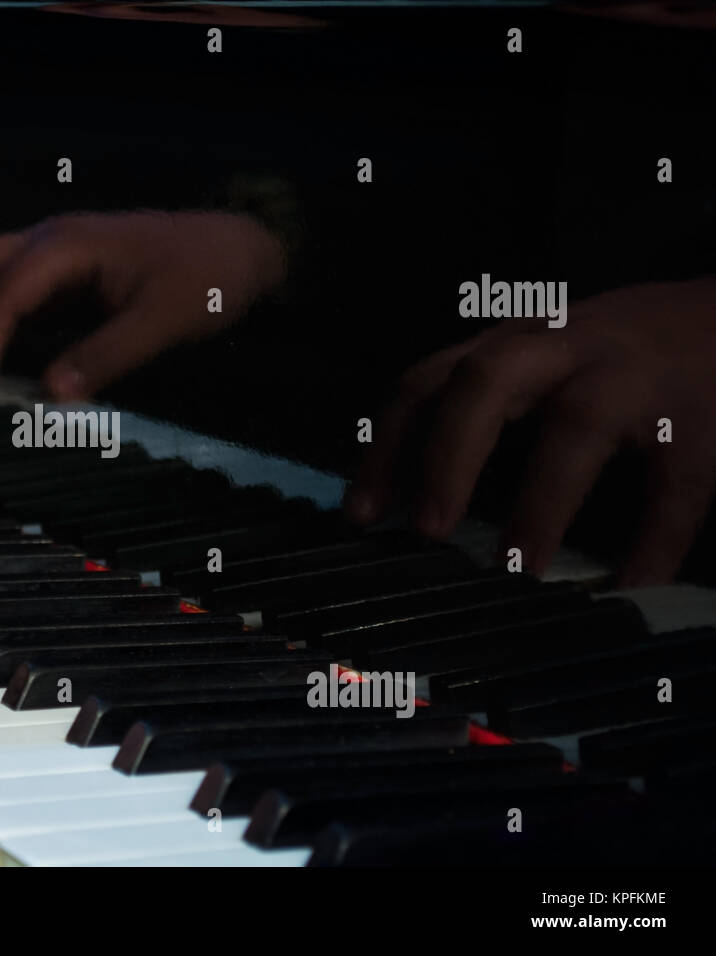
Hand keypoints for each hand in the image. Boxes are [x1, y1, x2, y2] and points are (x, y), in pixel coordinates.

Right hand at [0, 211, 286, 397]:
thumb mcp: (163, 321)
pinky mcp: (63, 274)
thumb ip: (106, 356)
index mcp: (68, 247)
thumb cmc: (208, 277)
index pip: (2, 293)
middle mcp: (50, 243)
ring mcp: (54, 255)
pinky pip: (6, 294)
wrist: (240, 247)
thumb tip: (52, 396)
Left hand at [344, 277, 715, 584]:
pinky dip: (655, 539)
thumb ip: (484, 407)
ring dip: (542, 502)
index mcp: (514, 344)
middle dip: (448, 455)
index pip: (427, 382)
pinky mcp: (704, 416)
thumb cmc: (624, 350)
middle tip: (428, 530)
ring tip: (518, 569)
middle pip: (485, 382)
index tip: (361, 513)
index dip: (386, 446)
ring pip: (577, 427)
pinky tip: (632, 584)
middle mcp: (564, 348)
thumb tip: (412, 499)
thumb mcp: (543, 358)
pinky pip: (676, 483)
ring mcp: (635, 376)